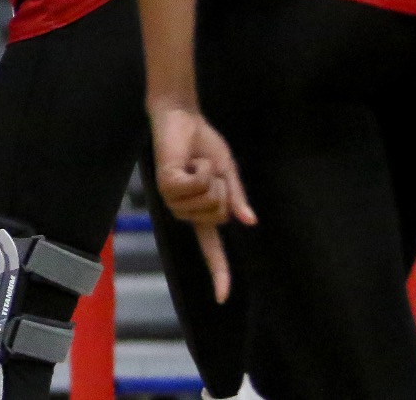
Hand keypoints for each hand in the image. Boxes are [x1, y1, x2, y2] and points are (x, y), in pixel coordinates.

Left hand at [151, 103, 254, 301]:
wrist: (182, 117)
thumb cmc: (203, 145)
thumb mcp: (228, 174)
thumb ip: (236, 198)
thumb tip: (249, 222)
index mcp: (200, 211)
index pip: (210, 248)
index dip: (219, 272)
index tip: (223, 298)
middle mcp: (184, 209)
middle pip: (220, 215)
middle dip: (223, 188)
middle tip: (208, 168)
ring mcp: (173, 199)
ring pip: (208, 202)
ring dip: (210, 177)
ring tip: (196, 162)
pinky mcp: (165, 185)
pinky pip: (196, 187)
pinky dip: (200, 170)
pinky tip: (188, 160)